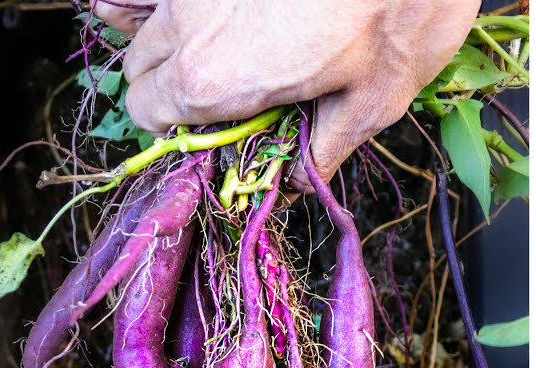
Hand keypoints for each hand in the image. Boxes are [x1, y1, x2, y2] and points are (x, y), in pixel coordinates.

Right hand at [90, 0, 479, 185]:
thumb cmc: (397, 19)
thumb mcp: (370, 104)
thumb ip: (323, 149)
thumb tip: (299, 182)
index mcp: (215, 77)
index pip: (149, 113)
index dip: (179, 128)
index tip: (218, 130)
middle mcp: (187, 22)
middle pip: (139, 65)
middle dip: (171, 85)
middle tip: (228, 94)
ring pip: (147, 18)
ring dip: (172, 40)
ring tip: (227, 51)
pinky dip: (177, 4)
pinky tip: (222, 15)